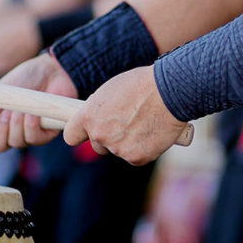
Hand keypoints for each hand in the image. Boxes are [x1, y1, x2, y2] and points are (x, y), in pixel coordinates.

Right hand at [0, 53, 76, 151]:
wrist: (50, 70)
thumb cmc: (25, 80)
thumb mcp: (2, 92)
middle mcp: (11, 132)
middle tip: (4, 114)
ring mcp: (29, 134)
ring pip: (17, 142)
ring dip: (16, 125)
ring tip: (21, 108)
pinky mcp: (47, 133)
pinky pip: (34, 138)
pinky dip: (31, 126)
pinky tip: (33, 114)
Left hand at [63, 66, 186, 165]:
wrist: (171, 92)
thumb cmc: (142, 85)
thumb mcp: (112, 90)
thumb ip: (100, 109)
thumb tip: (97, 118)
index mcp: (89, 116)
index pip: (71, 135)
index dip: (79, 134)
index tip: (86, 132)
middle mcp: (100, 135)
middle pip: (97, 145)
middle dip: (108, 138)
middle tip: (126, 123)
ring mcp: (118, 149)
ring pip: (118, 151)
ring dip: (128, 142)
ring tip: (145, 122)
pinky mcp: (136, 158)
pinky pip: (136, 157)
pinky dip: (144, 149)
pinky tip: (153, 132)